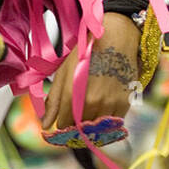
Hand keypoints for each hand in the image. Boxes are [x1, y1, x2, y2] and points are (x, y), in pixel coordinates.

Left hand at [42, 14, 139, 130]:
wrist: (114, 38)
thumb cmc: (85, 54)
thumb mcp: (64, 73)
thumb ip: (53, 101)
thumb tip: (45, 126)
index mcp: (72, 94)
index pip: (64, 126)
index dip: (62, 125)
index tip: (64, 121)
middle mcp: (91, 102)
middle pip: (80, 130)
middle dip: (76, 127)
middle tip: (77, 119)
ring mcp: (109, 104)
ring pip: (98, 130)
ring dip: (92, 127)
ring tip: (90, 114)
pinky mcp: (124, 103)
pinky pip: (113, 124)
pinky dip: (107, 123)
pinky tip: (103, 110)